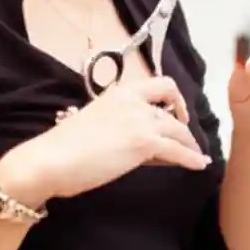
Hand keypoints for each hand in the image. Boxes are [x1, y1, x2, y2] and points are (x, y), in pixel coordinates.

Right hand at [0, 77, 210, 206]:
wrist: (50, 160)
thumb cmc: (64, 148)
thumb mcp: (97, 125)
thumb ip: (122, 127)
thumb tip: (144, 143)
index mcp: (119, 93)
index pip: (157, 84)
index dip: (172, 97)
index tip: (174, 111)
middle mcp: (133, 101)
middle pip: (172, 102)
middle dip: (184, 119)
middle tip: (187, 135)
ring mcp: (140, 121)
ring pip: (178, 130)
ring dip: (190, 144)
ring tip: (197, 155)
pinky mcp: (144, 143)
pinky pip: (177, 150)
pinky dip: (191, 158)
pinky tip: (199, 165)